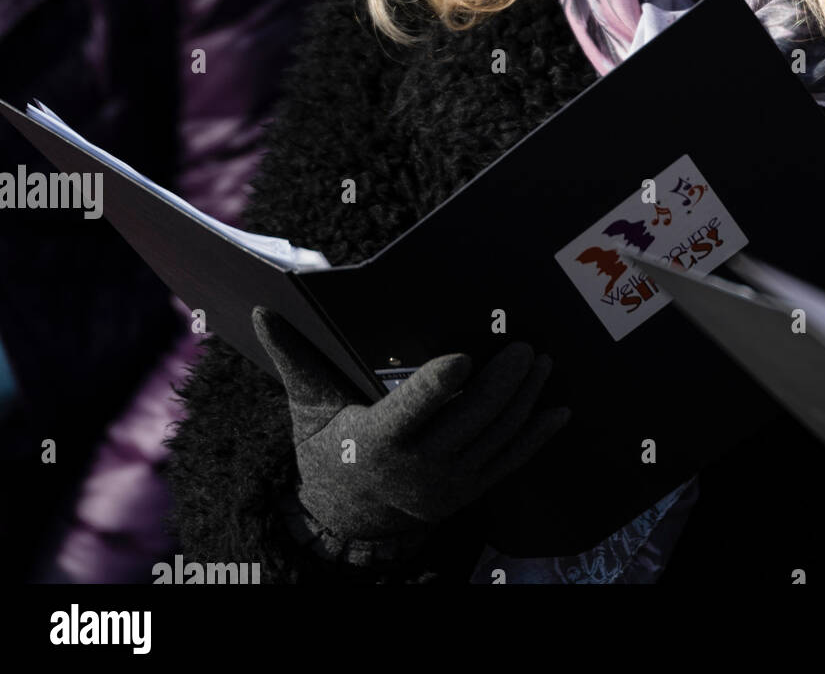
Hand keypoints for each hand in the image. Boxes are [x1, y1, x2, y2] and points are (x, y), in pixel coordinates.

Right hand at [252, 306, 569, 543]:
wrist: (345, 518)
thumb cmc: (326, 448)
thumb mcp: (308, 407)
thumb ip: (294, 359)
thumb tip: (262, 311)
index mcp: (377, 440)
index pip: (412, 410)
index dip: (438, 386)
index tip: (464, 356)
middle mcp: (417, 467)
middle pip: (469, 421)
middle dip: (502, 384)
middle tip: (525, 346)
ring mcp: (449, 484)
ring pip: (495, 437)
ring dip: (524, 400)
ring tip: (542, 362)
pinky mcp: (470, 491)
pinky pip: (510, 462)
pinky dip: (537, 437)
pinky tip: (559, 411)